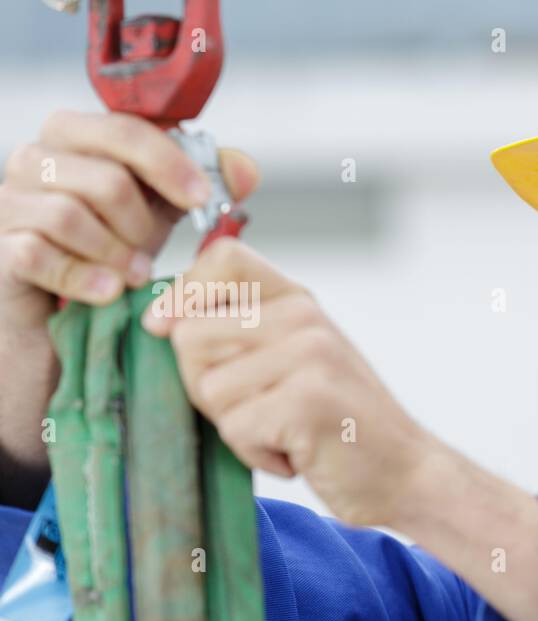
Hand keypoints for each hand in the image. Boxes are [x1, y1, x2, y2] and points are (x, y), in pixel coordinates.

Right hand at [0, 110, 257, 324]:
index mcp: (75, 134)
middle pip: (106, 180)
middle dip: (144, 224)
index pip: (125, 130)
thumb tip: (246, 170)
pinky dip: (83, 277)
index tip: (201, 197)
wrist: (63, 305)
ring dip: (118, 254)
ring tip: (136, 276)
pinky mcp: (1, 248)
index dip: (171, 164)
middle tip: (153, 252)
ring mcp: (10, 202)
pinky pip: (39, 254)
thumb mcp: (161, 210)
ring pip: (71, 217)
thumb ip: (199, 184)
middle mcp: (34, 158)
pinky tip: (109, 292)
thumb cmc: (112, 246)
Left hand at [144, 238, 433, 527]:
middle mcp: (305, 319)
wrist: (406, 473)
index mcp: (300, 302)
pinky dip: (256, 454)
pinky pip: (234, 429)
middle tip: (257, 410)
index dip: (183, 293)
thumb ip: (243, 332)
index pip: (222, 258)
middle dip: (205, 386)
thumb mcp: (298, 360)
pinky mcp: (307, 403)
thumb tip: (158, 320)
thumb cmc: (341, 424)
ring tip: (283, 431)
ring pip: (207, 388)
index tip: (170, 329)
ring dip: (235, 426)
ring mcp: (309, 358)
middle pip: (190, 336)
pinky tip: (296, 454)